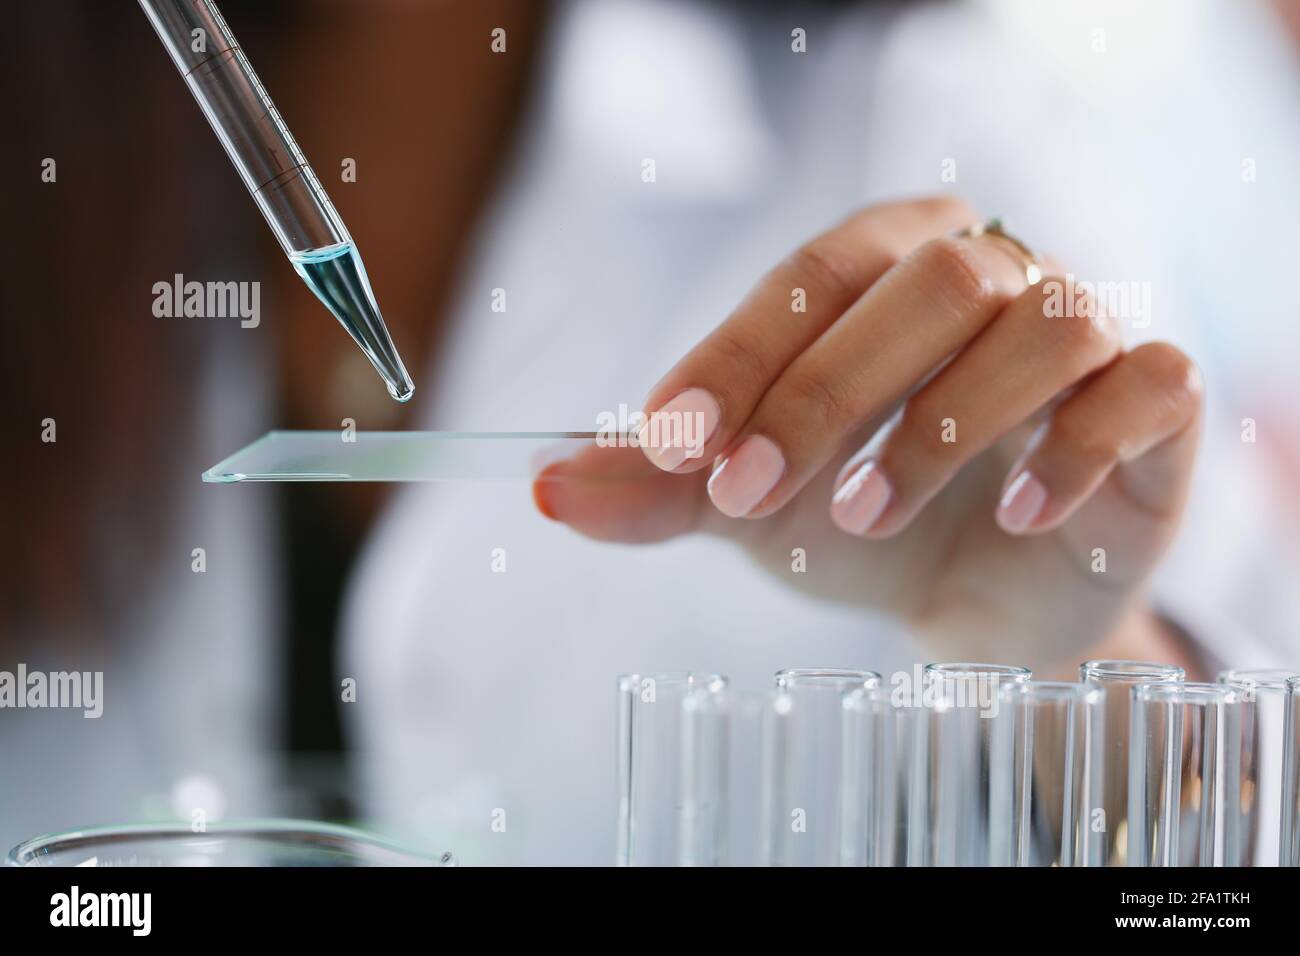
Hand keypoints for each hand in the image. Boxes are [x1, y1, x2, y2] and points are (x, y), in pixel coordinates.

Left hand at [533, 197, 1203, 669]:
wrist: (977, 598)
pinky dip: (1078, 446)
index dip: (739, 355)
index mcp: (889, 263)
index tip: (670, 445)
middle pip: (925, 282)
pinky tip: (1021, 511)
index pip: (812, 276)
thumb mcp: (754, 503)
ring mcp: (1086, 329)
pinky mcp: (1158, 403)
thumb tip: (545, 488)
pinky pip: (1145, 387)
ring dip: (941, 424)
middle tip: (750, 495)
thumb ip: (659, 490)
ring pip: (1038, 325)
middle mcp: (995, 273)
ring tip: (865, 515)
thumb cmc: (863, 520)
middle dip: (825, 392)